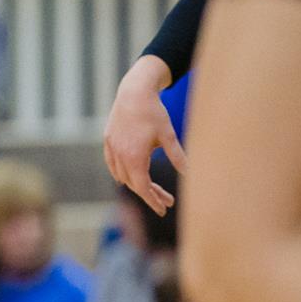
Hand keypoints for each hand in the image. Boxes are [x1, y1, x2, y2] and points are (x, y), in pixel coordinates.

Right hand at [102, 56, 185, 214]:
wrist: (134, 91)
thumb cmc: (153, 113)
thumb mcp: (169, 136)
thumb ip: (178, 158)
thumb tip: (192, 174)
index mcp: (134, 158)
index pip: (142, 188)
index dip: (153, 201)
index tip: (164, 210)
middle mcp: (119, 156)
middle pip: (133, 184)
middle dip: (150, 194)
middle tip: (167, 200)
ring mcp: (111, 149)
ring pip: (122, 176)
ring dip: (137, 184)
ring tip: (153, 189)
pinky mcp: (108, 141)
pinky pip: (112, 165)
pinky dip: (121, 174)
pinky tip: (129, 176)